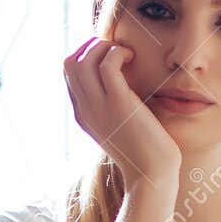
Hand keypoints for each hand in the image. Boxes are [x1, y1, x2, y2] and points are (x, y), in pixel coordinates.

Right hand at [63, 37, 180, 196]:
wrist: (151, 175)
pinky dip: (117, 52)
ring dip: (103, 46)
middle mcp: (85, 109)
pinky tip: (132, 58)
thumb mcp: (119, 127)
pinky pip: (107, 64)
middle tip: (116, 52)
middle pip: (69, 63)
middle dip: (91, 46)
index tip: (109, 56)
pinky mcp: (118, 103)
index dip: (86, 56)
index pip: (69, 74)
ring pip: (82, 60)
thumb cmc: (143, 152)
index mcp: (83, 114)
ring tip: (124, 54)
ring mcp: (99, 106)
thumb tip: (121, 85)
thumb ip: (111, 108)